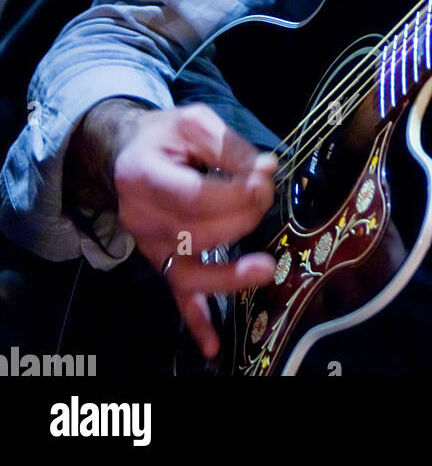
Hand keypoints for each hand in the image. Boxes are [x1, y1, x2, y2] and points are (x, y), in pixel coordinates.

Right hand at [108, 103, 277, 359]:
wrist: (128, 154)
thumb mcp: (195, 122)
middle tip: (267, 192)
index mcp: (143, 176)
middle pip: (197, 234)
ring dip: (230, 273)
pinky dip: (195, 321)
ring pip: (191, 271)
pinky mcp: (162, 262)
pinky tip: (212, 345)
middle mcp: (141, 219)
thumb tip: (266, 170)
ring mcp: (150, 247)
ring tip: (265, 268)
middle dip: (243, 216)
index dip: (234, 193)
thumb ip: (229, 145)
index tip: (265, 177)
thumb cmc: (166, 135)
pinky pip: (178, 296)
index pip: (193, 197)